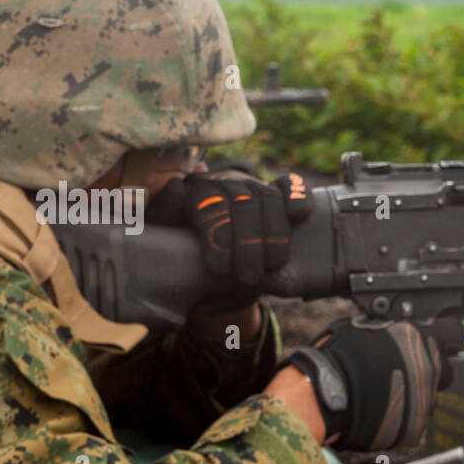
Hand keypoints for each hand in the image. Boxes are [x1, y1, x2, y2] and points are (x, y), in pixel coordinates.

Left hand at [150, 170, 312, 284]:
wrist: (217, 279)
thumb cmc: (189, 261)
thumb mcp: (168, 244)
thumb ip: (166, 217)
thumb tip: (175, 186)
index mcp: (196, 193)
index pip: (207, 202)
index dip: (216, 234)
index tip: (219, 267)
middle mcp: (226, 184)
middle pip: (242, 203)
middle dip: (247, 241)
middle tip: (247, 276)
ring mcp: (254, 187)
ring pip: (269, 197)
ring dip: (275, 232)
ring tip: (273, 264)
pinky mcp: (278, 195)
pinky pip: (290, 187)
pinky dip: (298, 196)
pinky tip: (298, 213)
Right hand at [282, 317, 463, 450]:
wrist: (321, 394)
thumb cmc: (336, 356)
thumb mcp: (366, 327)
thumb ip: (393, 329)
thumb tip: (398, 329)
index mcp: (419, 338)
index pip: (455, 333)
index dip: (447, 338)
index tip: (441, 342)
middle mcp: (429, 369)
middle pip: (443, 369)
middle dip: (426, 370)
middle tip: (398, 373)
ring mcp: (425, 401)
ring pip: (428, 398)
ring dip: (411, 396)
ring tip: (380, 394)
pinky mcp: (415, 429)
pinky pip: (414, 422)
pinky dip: (400, 419)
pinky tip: (379, 412)